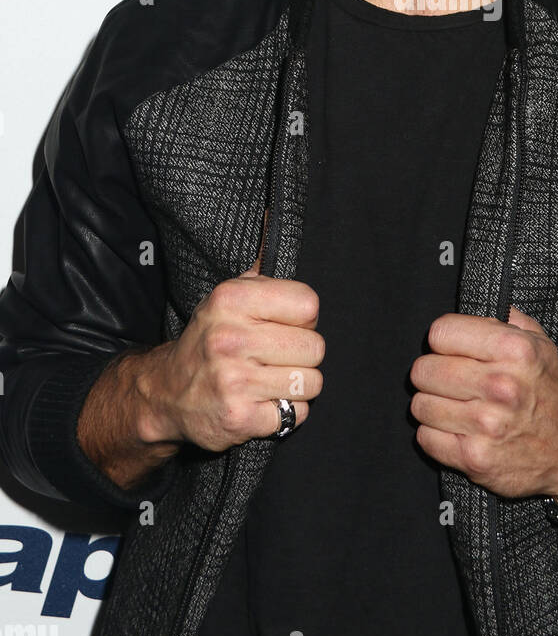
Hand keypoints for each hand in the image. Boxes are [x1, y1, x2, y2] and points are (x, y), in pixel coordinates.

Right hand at [136, 210, 324, 451]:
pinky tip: (263, 402)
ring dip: (296, 387)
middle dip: (302, 356)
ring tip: (271, 380)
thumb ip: (261, 272)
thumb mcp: (228, 297)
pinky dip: (285, 413)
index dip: (303, 319)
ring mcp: (234, 381)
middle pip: (315, 348)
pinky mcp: (239, 418)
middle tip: (276, 358)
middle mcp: (231, 338)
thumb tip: (276, 217)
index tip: (284, 326)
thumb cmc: (209, 339)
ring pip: (310, 383)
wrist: (165, 392)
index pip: (309, 305)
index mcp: (232, 300)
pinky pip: (296, 414)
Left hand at [409, 306, 557, 497]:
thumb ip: (504, 318)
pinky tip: (457, 429)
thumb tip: (473, 303)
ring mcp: (486, 424)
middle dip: (433, 374)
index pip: (440, 333)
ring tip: (455, 406)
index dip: (443, 341)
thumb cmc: (546, 390)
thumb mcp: (538, 342)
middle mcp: (500, 386)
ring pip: (420, 405)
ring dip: (433, 405)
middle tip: (451, 381)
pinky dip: (436, 434)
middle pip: (423, 370)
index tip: (452, 351)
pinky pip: (425, 437)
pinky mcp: (474, 458)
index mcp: (513, 349)